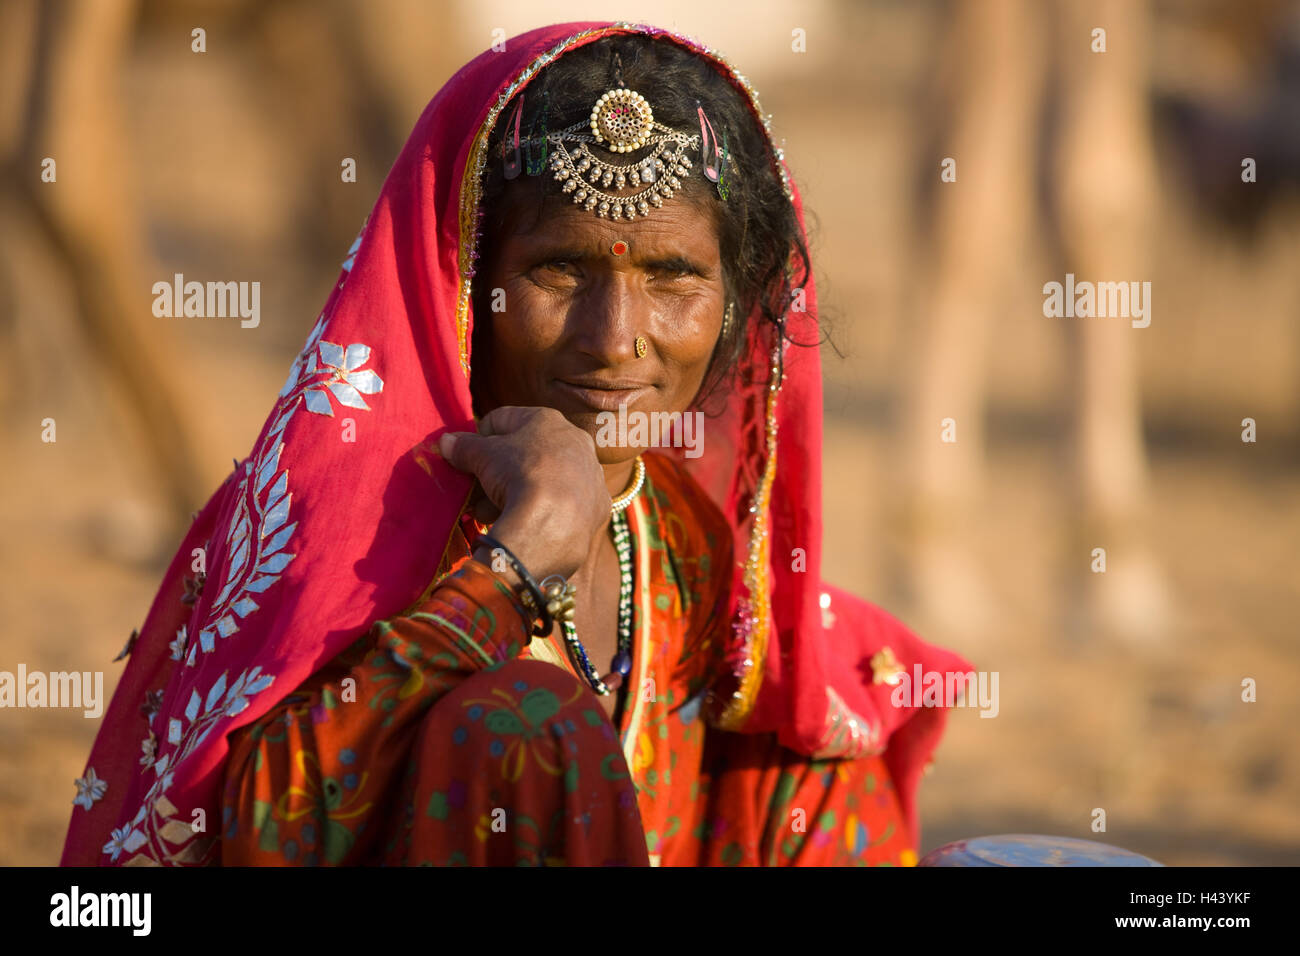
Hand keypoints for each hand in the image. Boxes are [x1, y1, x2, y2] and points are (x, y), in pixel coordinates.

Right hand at [438, 406, 609, 581]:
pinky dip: (545, 513)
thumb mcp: (482, 457)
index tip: (467, 459)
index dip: (479, 438)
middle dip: (497, 474)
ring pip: (546, 480)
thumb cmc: (517, 475)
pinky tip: (526, 526)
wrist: (553, 523)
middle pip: (525, 453)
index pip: (503, 419)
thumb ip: (464, 447)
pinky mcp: (598, 506)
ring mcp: (590, 474)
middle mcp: (576, 441)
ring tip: (492, 514)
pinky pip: (564, 505)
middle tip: (477, 493)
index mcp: (549, 420)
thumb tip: (446, 442)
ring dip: (517, 495)